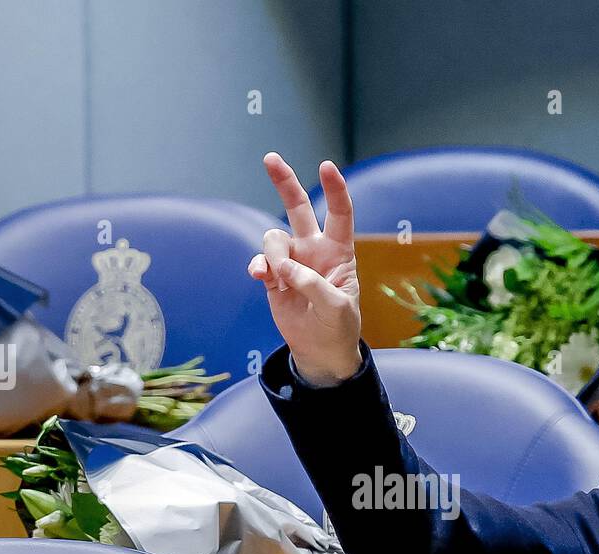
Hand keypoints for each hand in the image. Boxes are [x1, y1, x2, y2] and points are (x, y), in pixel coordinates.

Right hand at [249, 152, 361, 384]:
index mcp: (339, 252)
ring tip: (277, 277)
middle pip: (298, 208)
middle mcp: (314, 250)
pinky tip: (260, 277)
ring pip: (273, 238)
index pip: (339, 214)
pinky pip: (260, 262)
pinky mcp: (274, 278)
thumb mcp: (337, 308)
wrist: (321, 350)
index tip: (327, 166)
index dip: (334, 190)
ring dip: (272, 253)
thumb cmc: (339, 326)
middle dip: (285, 182)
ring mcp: (292, 262)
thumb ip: (313, 285)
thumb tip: (284, 268)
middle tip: (270, 158)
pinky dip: (258, 266)